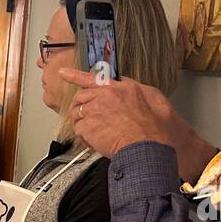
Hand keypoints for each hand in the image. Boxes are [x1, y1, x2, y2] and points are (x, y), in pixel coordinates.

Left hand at [58, 68, 182, 159]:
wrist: (148, 148)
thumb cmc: (156, 131)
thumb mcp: (157, 101)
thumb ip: (141, 91)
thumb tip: (133, 88)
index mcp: (124, 88)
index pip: (96, 78)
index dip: (76, 76)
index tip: (63, 73)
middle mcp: (107, 95)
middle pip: (82, 97)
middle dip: (81, 107)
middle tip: (88, 119)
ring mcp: (95, 110)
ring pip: (78, 113)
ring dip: (84, 123)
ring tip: (97, 133)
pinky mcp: (88, 126)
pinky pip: (79, 130)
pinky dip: (85, 138)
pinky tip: (98, 143)